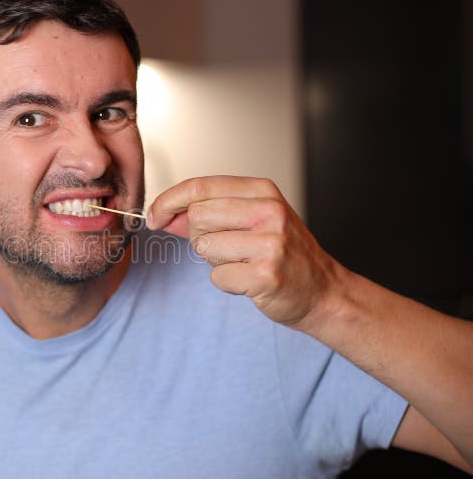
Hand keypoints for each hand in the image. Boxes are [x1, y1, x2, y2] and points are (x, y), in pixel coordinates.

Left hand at [146, 176, 340, 328]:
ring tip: (244, 263)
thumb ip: (206, 216)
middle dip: (201, 237)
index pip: (200, 186)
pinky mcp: (266, 273)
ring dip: (216, 261)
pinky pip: (217, 276)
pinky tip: (251, 281)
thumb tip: (163, 214)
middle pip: (197, 217)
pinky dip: (228, 283)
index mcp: (262, 191)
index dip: (168, 201)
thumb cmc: (283, 255)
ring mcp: (270, 242)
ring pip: (204, 247)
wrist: (324, 292)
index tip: (154, 216)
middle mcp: (269, 211)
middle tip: (228, 248)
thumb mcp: (250, 222)